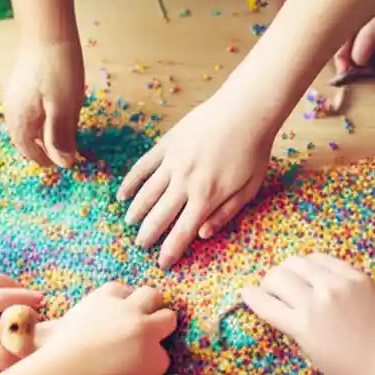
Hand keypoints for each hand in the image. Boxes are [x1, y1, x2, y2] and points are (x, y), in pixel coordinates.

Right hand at [3, 39, 83, 167]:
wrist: (47, 30)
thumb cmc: (57, 70)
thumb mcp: (64, 109)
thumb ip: (60, 137)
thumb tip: (63, 164)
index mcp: (20, 121)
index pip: (29, 151)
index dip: (47, 160)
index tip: (64, 163)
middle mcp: (11, 110)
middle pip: (26, 138)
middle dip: (44, 147)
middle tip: (66, 148)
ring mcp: (14, 95)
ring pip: (28, 122)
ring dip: (43, 131)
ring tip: (63, 129)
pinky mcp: (20, 82)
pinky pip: (29, 107)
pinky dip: (42, 115)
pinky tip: (55, 107)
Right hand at [36, 282, 175, 374]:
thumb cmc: (52, 356)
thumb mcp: (45, 329)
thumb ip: (40, 321)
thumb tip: (13, 320)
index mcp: (105, 296)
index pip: (125, 290)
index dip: (124, 304)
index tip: (118, 318)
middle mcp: (129, 308)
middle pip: (153, 295)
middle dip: (149, 310)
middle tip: (140, 329)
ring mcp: (145, 330)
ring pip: (169, 318)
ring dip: (160, 330)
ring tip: (145, 347)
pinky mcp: (156, 356)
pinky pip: (164, 357)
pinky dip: (154, 365)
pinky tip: (135, 374)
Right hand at [118, 94, 271, 267]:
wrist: (244, 110)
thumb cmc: (252, 150)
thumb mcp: (249, 187)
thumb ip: (226, 213)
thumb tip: (202, 234)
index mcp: (207, 196)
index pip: (182, 232)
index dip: (169, 251)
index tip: (161, 264)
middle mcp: (185, 182)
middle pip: (159, 216)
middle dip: (148, 236)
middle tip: (141, 247)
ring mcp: (172, 162)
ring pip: (146, 193)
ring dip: (136, 212)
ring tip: (130, 225)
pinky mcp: (166, 145)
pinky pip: (142, 167)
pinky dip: (130, 183)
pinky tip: (122, 195)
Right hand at [241, 254, 374, 374]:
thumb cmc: (351, 367)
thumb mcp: (312, 353)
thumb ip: (293, 326)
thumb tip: (277, 305)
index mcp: (303, 325)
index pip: (264, 302)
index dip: (250, 297)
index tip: (246, 294)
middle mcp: (317, 300)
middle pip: (277, 275)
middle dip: (269, 282)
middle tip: (273, 289)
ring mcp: (338, 284)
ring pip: (298, 261)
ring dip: (289, 269)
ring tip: (294, 278)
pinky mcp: (356, 275)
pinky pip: (325, 259)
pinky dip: (313, 265)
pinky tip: (315, 273)